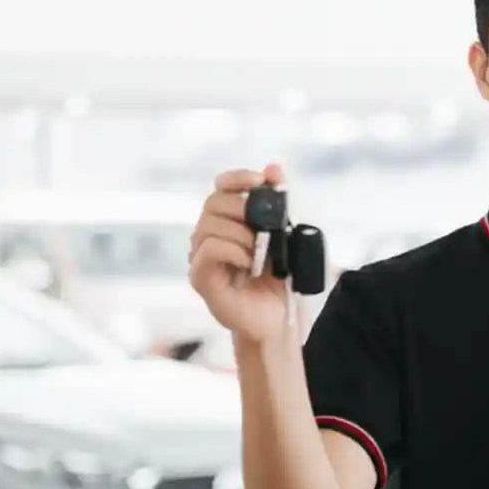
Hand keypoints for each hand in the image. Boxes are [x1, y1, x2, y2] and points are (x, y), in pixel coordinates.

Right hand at [189, 164, 290, 344]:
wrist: (279, 319)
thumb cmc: (280, 280)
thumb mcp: (287, 237)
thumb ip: (280, 204)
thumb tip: (274, 168)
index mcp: (227, 221)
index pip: (221, 186)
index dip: (238, 178)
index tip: (261, 180)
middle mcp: (208, 235)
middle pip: (213, 203)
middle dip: (243, 210)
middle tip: (266, 231)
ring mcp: (201, 257)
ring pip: (209, 226)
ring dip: (242, 236)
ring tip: (260, 255)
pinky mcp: (200, 278)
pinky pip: (208, 251)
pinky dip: (232, 251)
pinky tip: (249, 264)